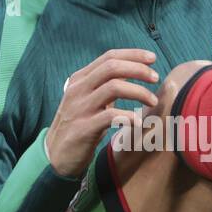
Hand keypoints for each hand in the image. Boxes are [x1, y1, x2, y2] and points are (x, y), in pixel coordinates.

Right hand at [46, 48, 158, 178]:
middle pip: (112, 68)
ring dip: (139, 92)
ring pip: (114, 87)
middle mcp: (78, 90)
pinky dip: (129, 116)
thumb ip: (105, 85)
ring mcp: (80, 108)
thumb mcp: (88, 100)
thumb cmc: (78, 126)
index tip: (152, 58)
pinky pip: (110, 116)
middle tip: (156, 78)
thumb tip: (130, 71)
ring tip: (153, 101)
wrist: (55, 156)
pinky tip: (139, 122)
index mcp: (80, 79)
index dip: (133, 55)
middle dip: (138, 69)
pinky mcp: (83, 128)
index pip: (109, 57)